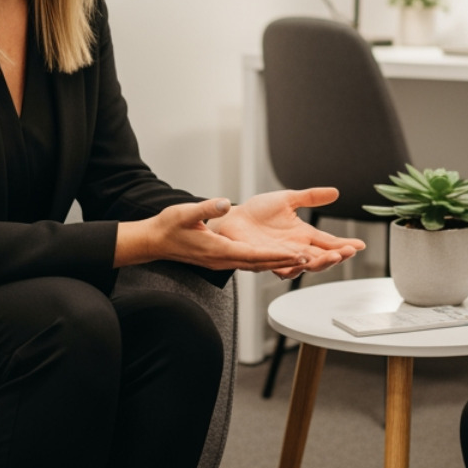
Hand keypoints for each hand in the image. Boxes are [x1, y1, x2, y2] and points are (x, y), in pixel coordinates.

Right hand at [115, 198, 307, 271]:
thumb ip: (207, 208)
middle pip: (262, 263)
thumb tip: (225, 203)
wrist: (155, 241)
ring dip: (280, 261)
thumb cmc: (169, 227)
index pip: (254, 256)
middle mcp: (224, 260)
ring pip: (257, 264)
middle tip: (313, 259)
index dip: (278, 256)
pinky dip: (266, 259)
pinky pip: (249, 261)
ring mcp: (224, 261)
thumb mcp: (186, 213)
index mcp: (218, 251)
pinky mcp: (222, 257)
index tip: (298, 255)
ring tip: (303, 258)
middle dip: (287, 262)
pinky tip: (277, 255)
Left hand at [206, 188, 366, 279]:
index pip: (329, 242)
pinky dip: (293, 264)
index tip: (360, 245)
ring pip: (305, 265)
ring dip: (320, 262)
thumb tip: (335, 192)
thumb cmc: (258, 211)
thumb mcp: (288, 198)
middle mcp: (296, 248)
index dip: (345, 244)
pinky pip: (281, 265)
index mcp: (303, 235)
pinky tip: (302, 259)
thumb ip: (311, 197)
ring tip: (333, 256)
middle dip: (337, 256)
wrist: (232, 218)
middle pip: (322, 257)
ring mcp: (281, 256)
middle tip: (348, 251)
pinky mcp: (265, 259)